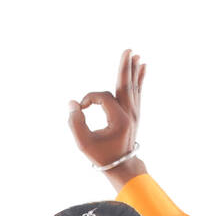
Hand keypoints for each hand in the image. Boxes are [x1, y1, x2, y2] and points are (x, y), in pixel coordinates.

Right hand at [68, 48, 145, 179]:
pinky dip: (139, 79)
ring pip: (133, 86)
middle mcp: (130, 113)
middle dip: (125, 67)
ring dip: (132, 69)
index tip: (79, 109)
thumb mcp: (83, 143)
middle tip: (128, 49)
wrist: (122, 166)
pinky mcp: (135, 114)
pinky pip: (137, 92)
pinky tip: (143, 67)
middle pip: (126, 85)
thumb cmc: (101, 156)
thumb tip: (73, 103)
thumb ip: (75, 122)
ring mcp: (135, 113)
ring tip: (135, 54)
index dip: (88, 99)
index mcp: (119, 119)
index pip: (102, 97)